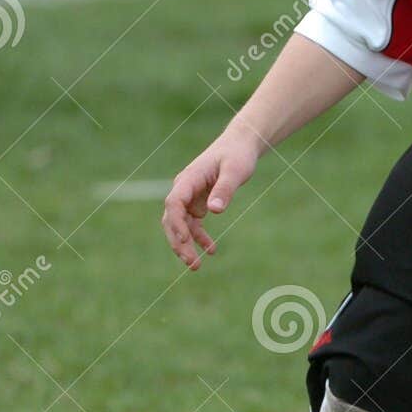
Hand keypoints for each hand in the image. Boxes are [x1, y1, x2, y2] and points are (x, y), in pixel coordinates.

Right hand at [161, 122, 260, 269]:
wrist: (240, 146)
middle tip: (191, 263)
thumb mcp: (235, 171)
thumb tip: (215, 210)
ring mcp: (189, 197)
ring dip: (186, 245)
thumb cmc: (237, 155)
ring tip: (196, 266)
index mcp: (189, 179)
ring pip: (180, 225)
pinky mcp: (197, 202)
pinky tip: (211, 250)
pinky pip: (193, 224)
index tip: (185, 240)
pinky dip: (199, 238)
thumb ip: (225, 189)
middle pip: (172, 218)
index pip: (174, 202)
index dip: (176, 223)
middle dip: (179, 242)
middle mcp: (184, 189)